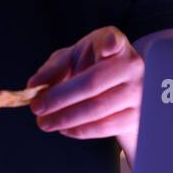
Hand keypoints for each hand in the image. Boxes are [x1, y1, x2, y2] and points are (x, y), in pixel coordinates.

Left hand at [25, 26, 143, 150]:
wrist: (119, 87)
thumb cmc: (92, 68)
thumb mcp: (73, 58)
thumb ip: (54, 67)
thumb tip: (34, 85)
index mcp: (117, 45)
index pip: (115, 41)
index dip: (111, 44)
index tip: (107, 47)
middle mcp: (132, 67)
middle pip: (92, 83)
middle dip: (60, 98)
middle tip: (37, 107)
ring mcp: (138, 93)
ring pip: (97, 110)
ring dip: (65, 119)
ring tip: (44, 122)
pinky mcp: (136, 118)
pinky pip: (104, 128)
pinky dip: (79, 130)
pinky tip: (64, 128)